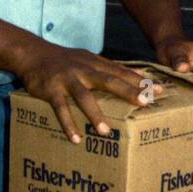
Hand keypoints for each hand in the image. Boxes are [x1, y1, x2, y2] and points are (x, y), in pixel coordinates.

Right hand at [14, 42, 162, 143]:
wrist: (32, 54)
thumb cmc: (65, 61)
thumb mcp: (88, 60)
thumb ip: (109, 69)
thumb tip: (136, 75)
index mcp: (95, 64)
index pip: (121, 72)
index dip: (140, 81)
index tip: (160, 89)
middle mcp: (84, 70)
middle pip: (108, 81)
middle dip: (127, 91)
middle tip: (144, 102)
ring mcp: (67, 79)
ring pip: (84, 96)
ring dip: (95, 114)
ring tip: (106, 132)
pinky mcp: (51, 89)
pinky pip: (60, 108)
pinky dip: (68, 123)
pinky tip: (75, 138)